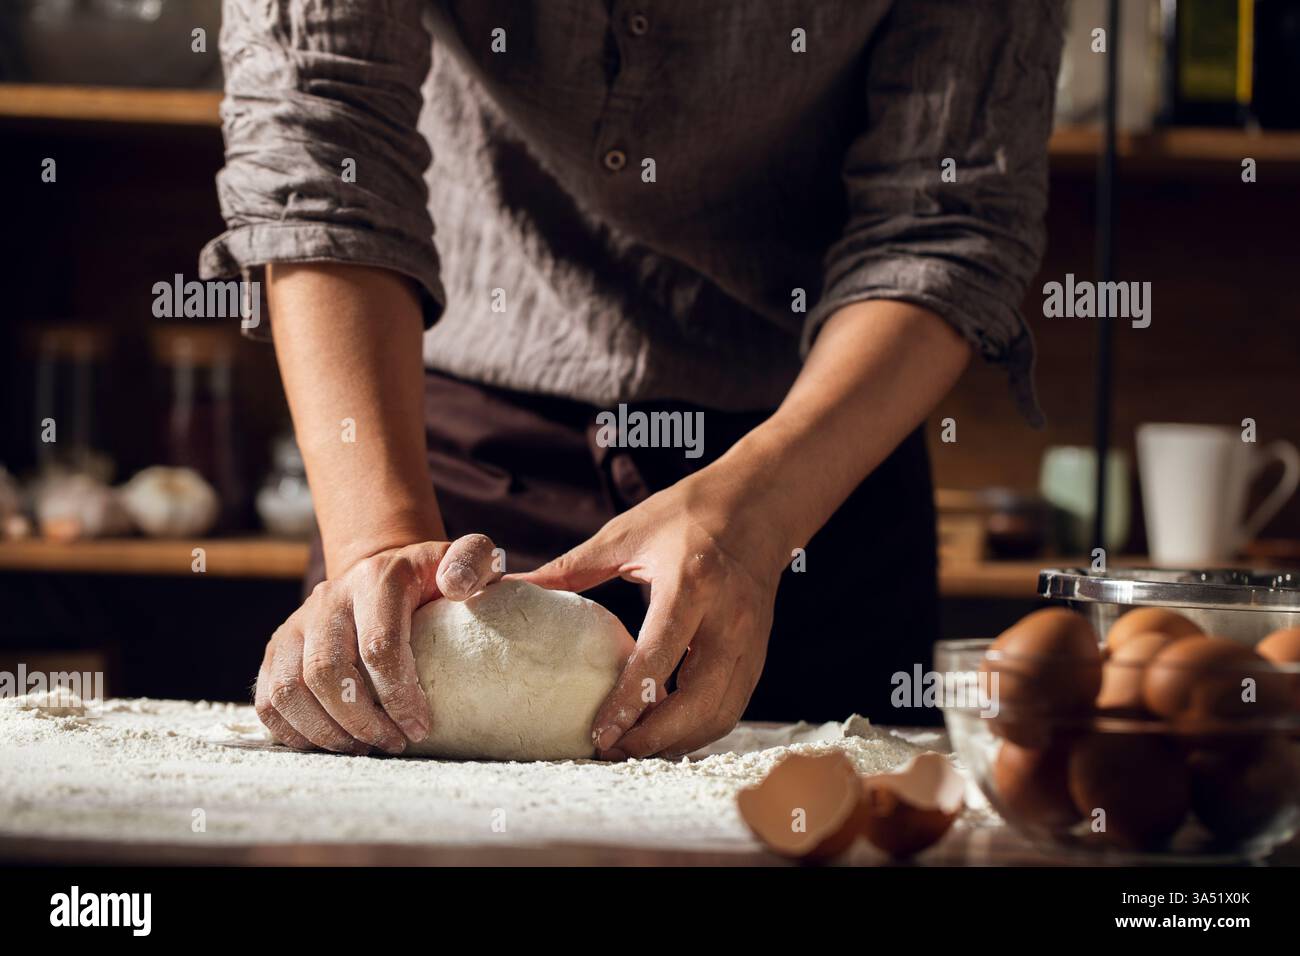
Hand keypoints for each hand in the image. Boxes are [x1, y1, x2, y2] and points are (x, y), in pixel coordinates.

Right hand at [255, 533, 501, 753]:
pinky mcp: (278, 649)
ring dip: (327, 732)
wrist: (384, 567)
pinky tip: (331, 743)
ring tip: (366, 747)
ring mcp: (297, 624)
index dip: (398, 695)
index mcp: (378, 579)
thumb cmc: (437, 575)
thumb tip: (462, 586)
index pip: (378, 646)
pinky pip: (268, 699)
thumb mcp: (471, 556)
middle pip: (327, 674)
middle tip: (395, 743)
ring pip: (290, 690)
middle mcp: (329, 598)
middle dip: (363, 721)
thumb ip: (475, 561)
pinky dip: (293, 731)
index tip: (422, 726)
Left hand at [519, 466, 789, 759]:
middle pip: (699, 702)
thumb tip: (513, 586)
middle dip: (656, 737)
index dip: (630, 703)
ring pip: (720, 714)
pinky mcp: (758, 654)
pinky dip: (700, 729)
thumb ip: (569, 568)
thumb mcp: (626, 533)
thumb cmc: (687, 514)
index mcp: (692, 584)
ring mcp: (750, 641)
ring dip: (678, 742)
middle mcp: (728, 619)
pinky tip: (666, 732)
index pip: (660, 657)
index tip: (600, 735)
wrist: (757, 505)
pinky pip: (732, 707)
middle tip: (614, 753)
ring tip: (634, 749)